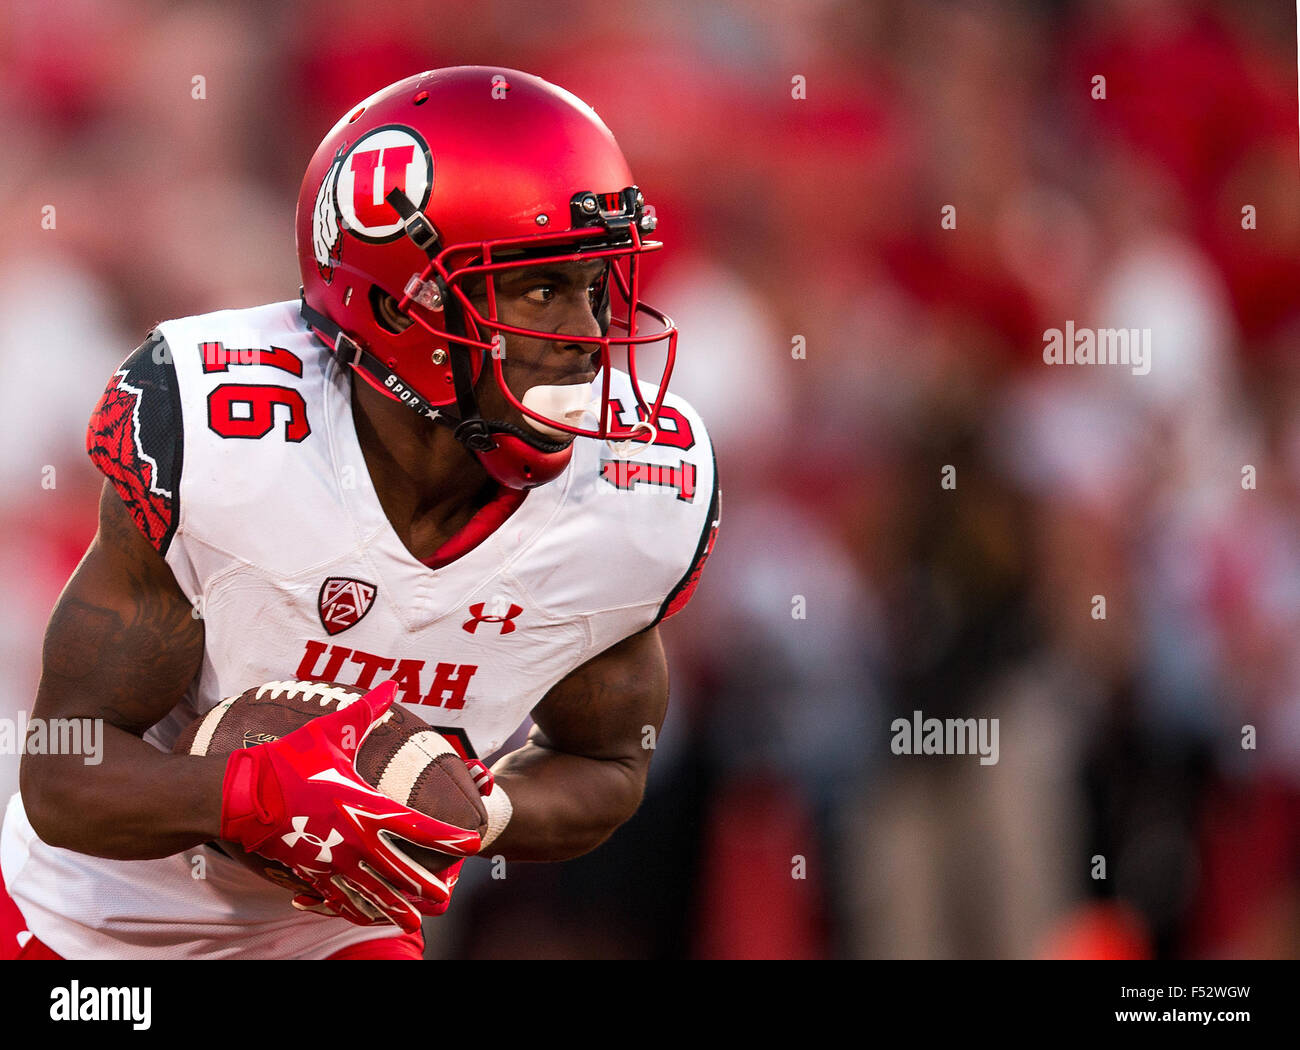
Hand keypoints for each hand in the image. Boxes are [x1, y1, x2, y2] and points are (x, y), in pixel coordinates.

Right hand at [220, 680, 481, 931]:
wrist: (239, 794)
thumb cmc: (287, 761)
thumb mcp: (330, 731)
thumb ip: (367, 710)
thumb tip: (392, 684)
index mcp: (365, 806)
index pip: (418, 827)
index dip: (448, 838)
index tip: (472, 845)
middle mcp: (354, 840)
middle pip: (401, 872)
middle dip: (427, 887)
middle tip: (448, 898)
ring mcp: (331, 862)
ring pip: (371, 894)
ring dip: (395, 909)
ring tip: (416, 923)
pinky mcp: (310, 872)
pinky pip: (338, 898)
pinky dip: (356, 909)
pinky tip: (367, 918)